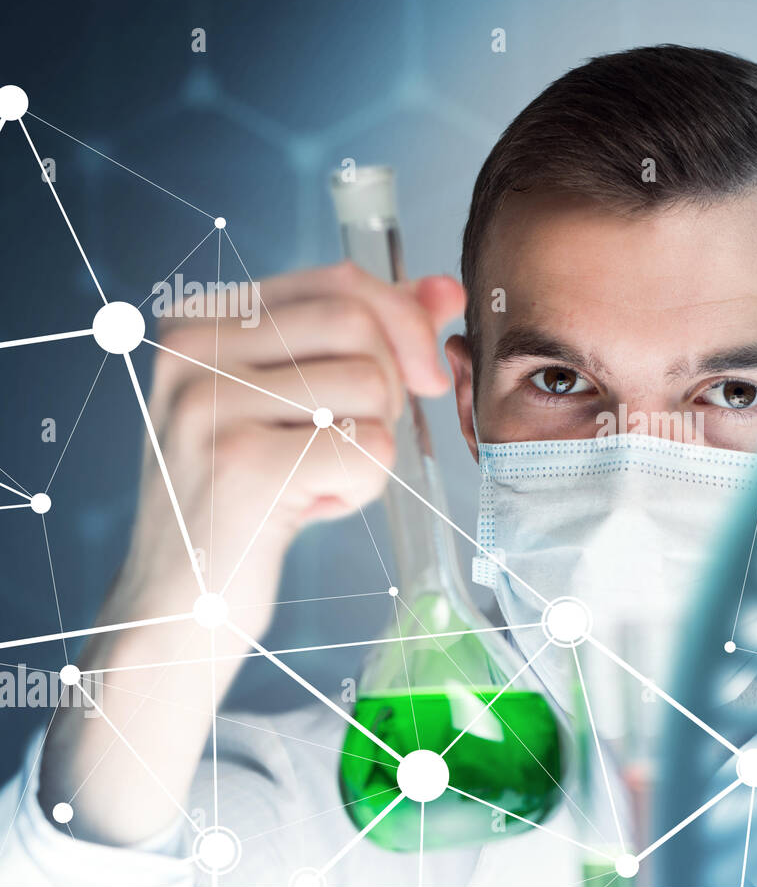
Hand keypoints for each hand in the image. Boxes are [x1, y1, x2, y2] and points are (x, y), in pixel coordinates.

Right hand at [39, 261, 465, 844]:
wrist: (181, 603)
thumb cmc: (249, 496)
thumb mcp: (299, 402)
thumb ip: (368, 339)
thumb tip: (444, 290)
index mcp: (199, 321)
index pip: (339, 283)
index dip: (402, 322)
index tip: (423, 373)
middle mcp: (191, 350)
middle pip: (359, 325)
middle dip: (389, 387)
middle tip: (355, 439)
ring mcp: (208, 405)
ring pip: (371, 386)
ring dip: (372, 445)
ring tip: (316, 479)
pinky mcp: (241, 466)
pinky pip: (370, 448)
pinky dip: (362, 488)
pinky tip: (309, 508)